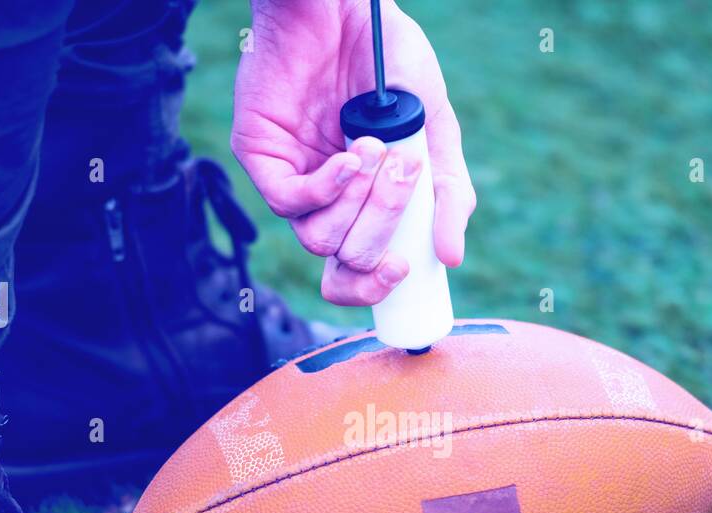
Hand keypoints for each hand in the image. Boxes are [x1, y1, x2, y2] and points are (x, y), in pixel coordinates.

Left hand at [232, 0, 474, 304]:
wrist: (349, 6)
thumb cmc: (389, 61)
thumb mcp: (434, 129)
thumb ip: (447, 192)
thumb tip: (450, 258)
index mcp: (362, 203)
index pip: (358, 272)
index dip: (376, 287)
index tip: (405, 270)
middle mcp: (324, 198)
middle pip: (345, 257)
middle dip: (383, 226)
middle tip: (406, 174)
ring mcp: (290, 177)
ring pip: (318, 238)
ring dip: (358, 204)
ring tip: (378, 150)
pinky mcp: (260, 155)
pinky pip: (288, 202)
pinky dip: (327, 188)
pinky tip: (350, 157)